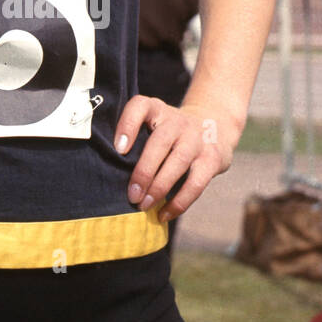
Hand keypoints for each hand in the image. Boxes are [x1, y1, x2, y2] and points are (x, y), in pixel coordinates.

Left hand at [115, 97, 235, 222]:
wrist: (213, 126)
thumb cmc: (168, 131)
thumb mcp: (153, 123)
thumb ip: (135, 138)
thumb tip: (109, 172)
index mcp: (156, 108)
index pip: (140, 106)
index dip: (128, 125)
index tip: (118, 149)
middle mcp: (177, 120)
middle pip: (159, 142)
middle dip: (144, 171)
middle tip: (131, 195)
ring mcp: (197, 139)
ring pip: (178, 162)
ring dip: (160, 187)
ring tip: (144, 205)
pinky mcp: (212, 159)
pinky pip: (196, 183)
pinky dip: (179, 202)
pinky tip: (164, 214)